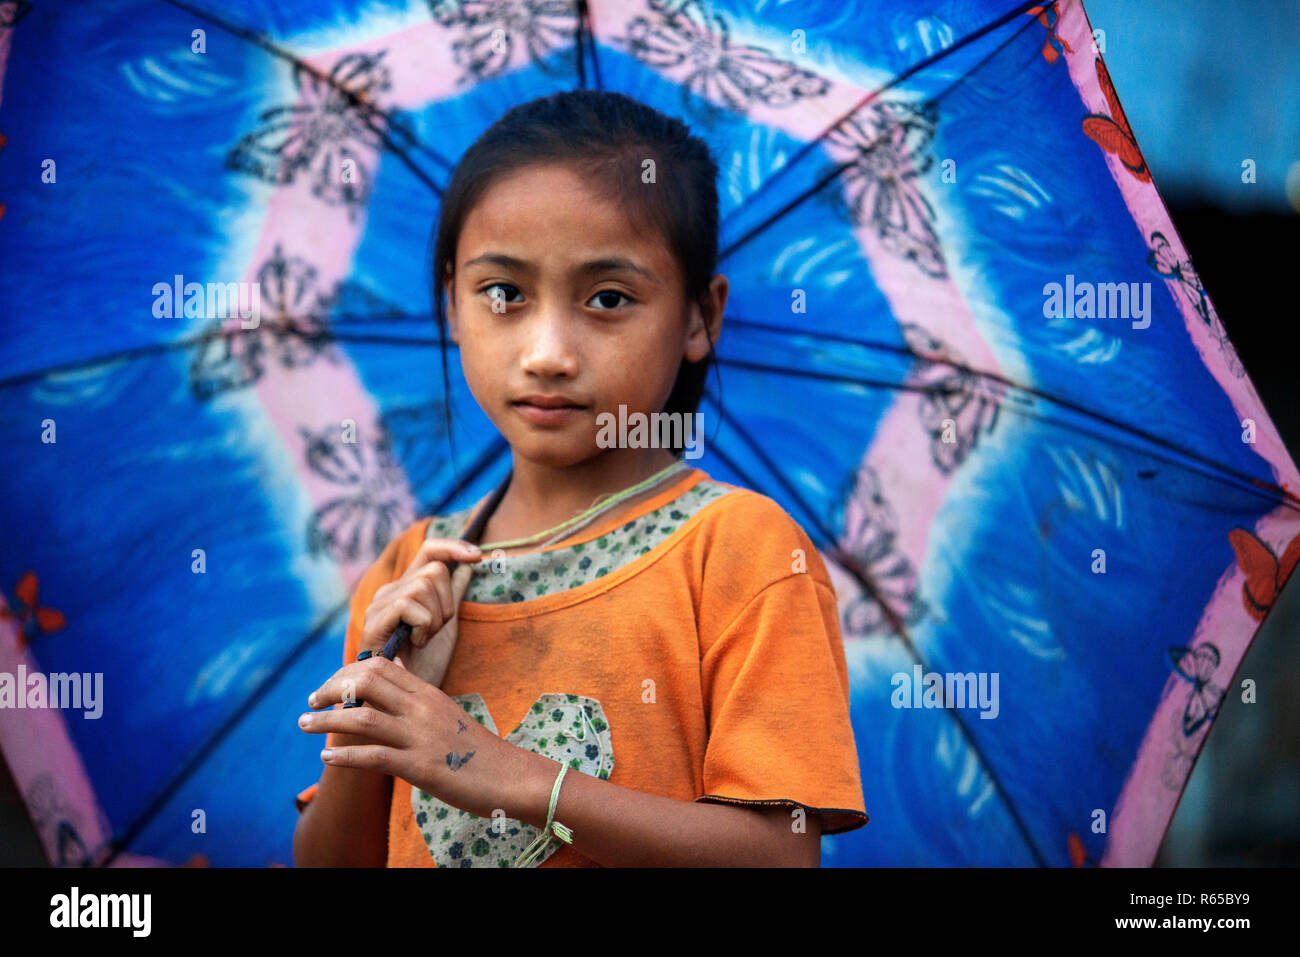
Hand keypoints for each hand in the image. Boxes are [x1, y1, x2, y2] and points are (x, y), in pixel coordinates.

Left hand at [300, 655, 525, 817]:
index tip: (328, 686)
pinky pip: (375, 757)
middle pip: (366, 682)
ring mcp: (420, 736)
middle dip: (330, 690)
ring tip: (305, 726)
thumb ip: (416, 689)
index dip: (346, 672)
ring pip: (362, 718)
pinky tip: (327, 758)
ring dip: (326, 722)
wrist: (509, 776)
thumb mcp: (446, 709)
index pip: (380, 665)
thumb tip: (394, 661)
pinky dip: (346, 756)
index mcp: (427, 692)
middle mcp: (422, 708)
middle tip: (310, 702)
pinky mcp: (420, 766)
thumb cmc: (475, 747)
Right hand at [359, 537, 481, 687]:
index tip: (478, 556)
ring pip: (423, 586)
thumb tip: (467, 566)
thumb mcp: (447, 626)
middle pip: (434, 571)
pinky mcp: (373, 620)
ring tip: (424, 640)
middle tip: (435, 631)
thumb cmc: (425, 666)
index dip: (453, 547)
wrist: (405, 701)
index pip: (430, 551)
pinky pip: (408, 605)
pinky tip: (416, 644)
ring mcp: (379, 604)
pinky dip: (422, 625)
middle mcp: (389, 591)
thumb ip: (453, 595)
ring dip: (435, 617)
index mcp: (407, 589)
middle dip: (447, 604)